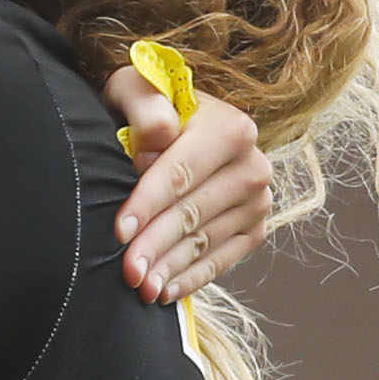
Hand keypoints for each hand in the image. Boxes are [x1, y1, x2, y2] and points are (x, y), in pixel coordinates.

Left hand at [107, 71, 275, 305]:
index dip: (148, 203)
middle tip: (127, 271)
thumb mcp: (137, 88)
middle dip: (156, 245)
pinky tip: (164, 291)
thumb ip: (146, 106)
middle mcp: (254, 166)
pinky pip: (221, 260)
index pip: (181, 173)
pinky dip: (191, 278)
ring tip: (140, 287)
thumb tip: (158, 138)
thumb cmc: (149, 107)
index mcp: (231, 128)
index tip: (120, 231)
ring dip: (170, 268)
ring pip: (204, 241)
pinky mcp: (255, 229)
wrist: (180, 124)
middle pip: (192, 213)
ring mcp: (258, 202)